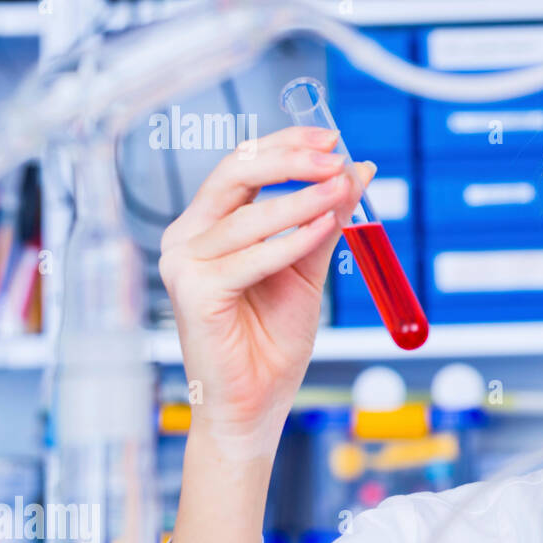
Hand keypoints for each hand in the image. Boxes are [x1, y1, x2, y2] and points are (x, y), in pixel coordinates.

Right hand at [158, 125, 375, 453]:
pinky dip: (290, 240)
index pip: (244, 166)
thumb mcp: (310, 267)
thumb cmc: (273, 340)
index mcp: (211, 225)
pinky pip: (250, 258)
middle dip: (289, 160)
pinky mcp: (194, 292)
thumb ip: (328, 217)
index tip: (331, 139)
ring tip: (340, 190)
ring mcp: (185, 264)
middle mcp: (189, 237)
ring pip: (248, 217)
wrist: (257, 402)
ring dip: (300, 199)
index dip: (287, 146)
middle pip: (235, 175)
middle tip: (334, 156)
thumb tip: (357, 169)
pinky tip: (323, 227)